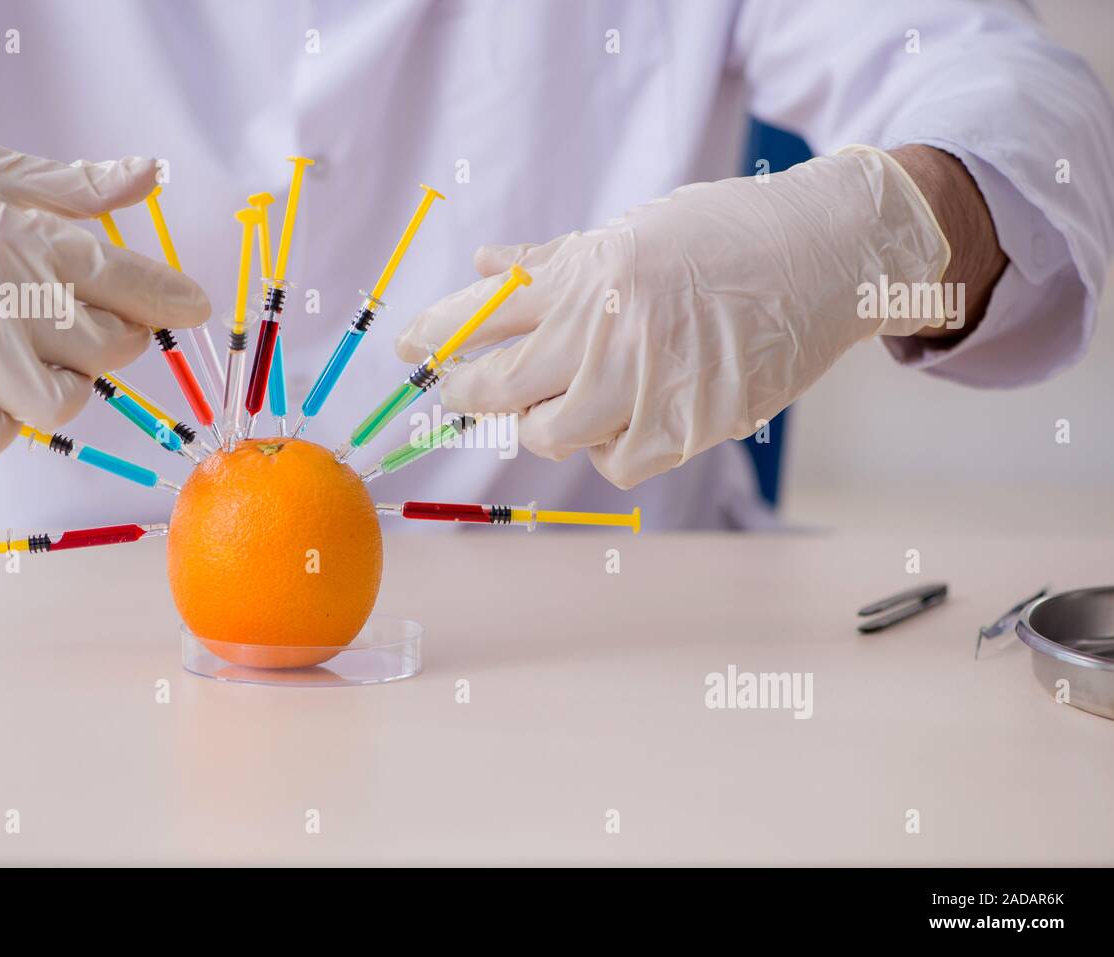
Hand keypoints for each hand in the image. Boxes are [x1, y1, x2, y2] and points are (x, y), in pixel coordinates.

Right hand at [0, 123, 209, 460]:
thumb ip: (80, 186)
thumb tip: (153, 174)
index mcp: (23, 240)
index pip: (129, 282)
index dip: (171, 299)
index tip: (192, 307)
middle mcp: (0, 303)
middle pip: (108, 348)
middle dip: (113, 335)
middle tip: (88, 319)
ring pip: (64, 401)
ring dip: (66, 382)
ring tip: (37, 352)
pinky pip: (0, 436)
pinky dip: (5, 417)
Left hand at [396, 147, 949, 488]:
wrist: (827, 253)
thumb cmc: (726, 234)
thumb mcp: (633, 231)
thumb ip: (553, 259)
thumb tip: (484, 262)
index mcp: (589, 274)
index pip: (483, 312)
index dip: (433, 335)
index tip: (405, 348)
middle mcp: (607, 330)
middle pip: (497, 387)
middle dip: (466, 392)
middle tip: (460, 390)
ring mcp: (648, 383)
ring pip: (550, 435)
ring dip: (542, 423)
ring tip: (560, 400)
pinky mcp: (691, 425)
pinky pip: (616, 463)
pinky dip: (608, 449)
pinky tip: (623, 420)